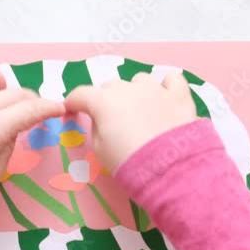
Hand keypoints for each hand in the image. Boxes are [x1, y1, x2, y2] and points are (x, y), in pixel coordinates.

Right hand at [64, 72, 196, 171]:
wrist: (170, 170)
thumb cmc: (129, 162)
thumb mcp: (100, 150)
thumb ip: (97, 127)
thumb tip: (101, 119)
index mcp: (104, 101)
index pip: (80, 94)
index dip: (72, 103)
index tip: (71, 112)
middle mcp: (128, 89)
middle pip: (110, 87)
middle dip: (106, 100)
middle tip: (111, 121)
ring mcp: (155, 89)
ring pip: (138, 80)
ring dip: (134, 92)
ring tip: (139, 110)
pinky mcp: (179, 96)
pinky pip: (171, 79)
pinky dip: (166, 86)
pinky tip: (165, 97)